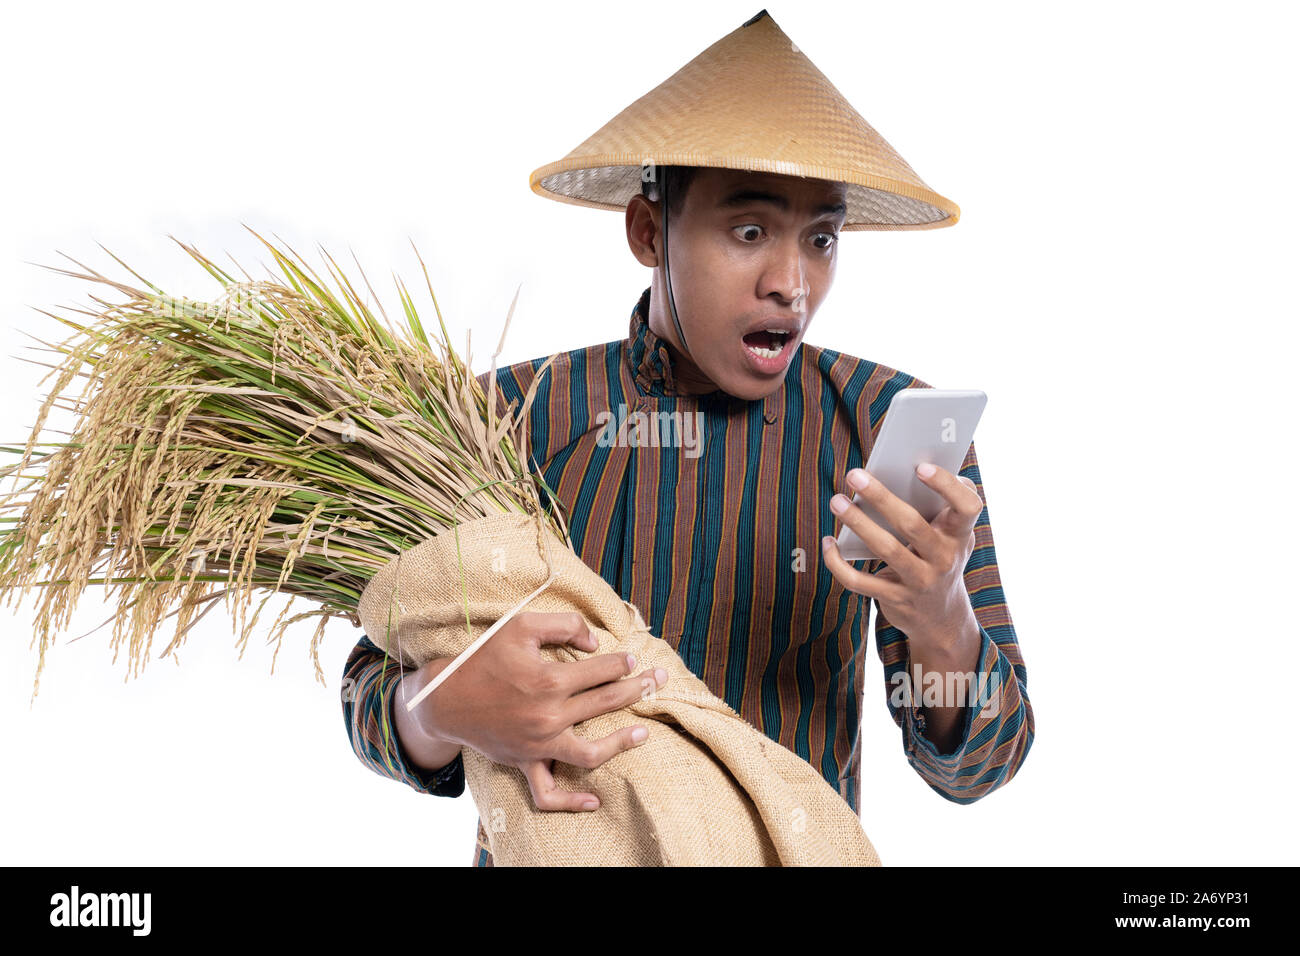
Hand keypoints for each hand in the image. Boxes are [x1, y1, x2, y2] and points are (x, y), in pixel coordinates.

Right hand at [395, 610, 666, 811]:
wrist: (444, 698)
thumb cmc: (483, 658)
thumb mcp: (520, 627)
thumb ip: (562, 626)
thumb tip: (595, 642)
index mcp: (548, 680)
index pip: (601, 671)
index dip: (621, 663)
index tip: (632, 660)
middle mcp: (548, 716)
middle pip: (605, 703)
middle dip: (637, 689)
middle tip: (659, 680)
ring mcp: (538, 744)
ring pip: (590, 752)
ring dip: (622, 743)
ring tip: (643, 732)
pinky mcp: (525, 762)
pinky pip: (548, 792)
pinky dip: (571, 802)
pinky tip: (594, 802)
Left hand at [820, 463, 982, 665]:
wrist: (941, 616)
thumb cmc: (940, 556)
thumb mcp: (953, 534)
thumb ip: (944, 503)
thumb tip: (917, 468)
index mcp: (960, 534)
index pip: (967, 507)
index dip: (946, 486)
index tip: (920, 467)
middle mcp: (944, 558)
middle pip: (912, 524)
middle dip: (881, 497)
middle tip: (853, 474)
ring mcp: (920, 581)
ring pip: (885, 549)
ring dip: (857, 523)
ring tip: (837, 501)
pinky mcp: (895, 600)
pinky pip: (861, 582)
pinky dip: (838, 563)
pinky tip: (828, 543)